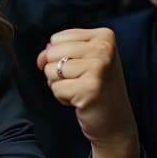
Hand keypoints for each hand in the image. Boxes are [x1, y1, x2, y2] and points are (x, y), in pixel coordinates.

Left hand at [38, 28, 136, 150]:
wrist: (114, 121)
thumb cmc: (95, 89)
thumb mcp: (82, 61)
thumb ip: (59, 50)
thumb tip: (42, 55)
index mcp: (104, 36)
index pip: (57, 38)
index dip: (60, 57)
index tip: (81, 69)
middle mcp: (104, 48)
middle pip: (51, 53)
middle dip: (57, 72)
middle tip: (80, 82)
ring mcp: (99, 67)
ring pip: (51, 70)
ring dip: (60, 85)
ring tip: (80, 90)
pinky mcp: (91, 87)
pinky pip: (56, 88)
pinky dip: (63, 97)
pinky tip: (81, 100)